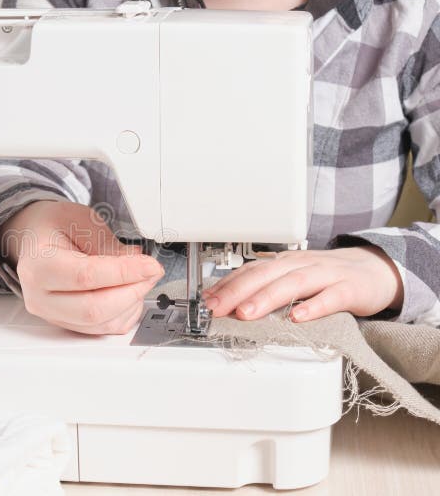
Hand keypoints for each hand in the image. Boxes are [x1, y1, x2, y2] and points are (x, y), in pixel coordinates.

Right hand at [0, 201, 164, 334]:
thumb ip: (106, 242)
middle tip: (151, 272)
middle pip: (93, 309)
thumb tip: (137, 263)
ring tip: (142, 279)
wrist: (35, 239)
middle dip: (131, 291)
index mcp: (38, 266)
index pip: (85, 276)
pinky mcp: (66, 324)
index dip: (124, 273)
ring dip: (131, 304)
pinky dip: (125, 314)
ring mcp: (52, 315)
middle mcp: (39, 297)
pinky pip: (102, 330)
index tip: (150, 265)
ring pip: (100, 324)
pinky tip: (131, 294)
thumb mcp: (80, 219)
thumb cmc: (53, 228)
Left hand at [201, 246, 403, 321]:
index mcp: (283, 263)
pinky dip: (313, 306)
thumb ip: (264, 288)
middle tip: (218, 308)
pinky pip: (330, 297)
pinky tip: (298, 318)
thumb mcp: (292, 278)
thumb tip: (227, 304)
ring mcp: (326, 275)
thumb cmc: (326, 277)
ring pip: (293, 283)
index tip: (207, 302)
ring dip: (267, 298)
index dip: (227, 286)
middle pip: (265, 275)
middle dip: (238, 291)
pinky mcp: (349, 289)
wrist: (373, 270)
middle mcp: (300, 265)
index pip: (250, 271)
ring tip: (247, 313)